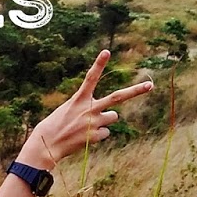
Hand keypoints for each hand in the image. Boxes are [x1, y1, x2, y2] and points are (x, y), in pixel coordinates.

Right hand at [20, 50, 152, 168]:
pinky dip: (98, 135)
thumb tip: (111, 115)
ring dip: (104, 120)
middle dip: (135, 91)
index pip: (91, 78)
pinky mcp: (96, 136)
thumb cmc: (56, 126)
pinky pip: (106, 133)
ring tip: (87, 126)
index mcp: (79, 99)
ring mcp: (94, 122)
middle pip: (117, 97)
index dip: (98, 64)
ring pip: (113, 117)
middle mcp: (89, 108)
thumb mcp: (68, 109)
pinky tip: (84, 138)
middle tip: (150, 85)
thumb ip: (88, 107)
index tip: (106, 51)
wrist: (46, 145)